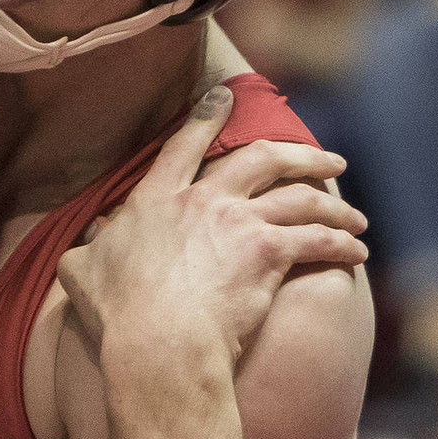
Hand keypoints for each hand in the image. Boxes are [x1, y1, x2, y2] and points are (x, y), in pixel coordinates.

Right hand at [56, 86, 365, 361]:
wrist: (159, 342)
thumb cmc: (116, 312)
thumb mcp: (81, 270)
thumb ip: (87, 248)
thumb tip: (89, 239)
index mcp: (156, 199)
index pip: (186, 144)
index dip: (208, 116)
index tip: (227, 96)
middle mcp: (204, 200)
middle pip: (263, 157)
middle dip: (302, 152)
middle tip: (330, 158)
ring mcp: (240, 224)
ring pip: (302, 198)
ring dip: (334, 205)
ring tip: (355, 217)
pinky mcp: (269, 254)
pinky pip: (318, 240)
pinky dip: (342, 244)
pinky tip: (356, 252)